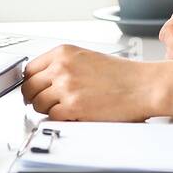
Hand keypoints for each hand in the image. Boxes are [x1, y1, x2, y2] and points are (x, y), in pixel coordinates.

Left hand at [20, 44, 172, 120]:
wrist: (143, 86)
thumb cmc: (122, 74)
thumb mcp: (87, 58)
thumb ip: (64, 65)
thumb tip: (44, 80)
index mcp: (64, 52)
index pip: (30, 69)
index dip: (30, 83)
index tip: (33, 89)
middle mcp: (62, 67)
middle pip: (29, 87)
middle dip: (35, 98)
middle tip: (45, 104)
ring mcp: (66, 86)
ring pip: (38, 104)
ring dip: (48, 110)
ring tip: (66, 108)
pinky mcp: (72, 106)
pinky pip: (52, 117)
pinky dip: (60, 119)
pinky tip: (73, 115)